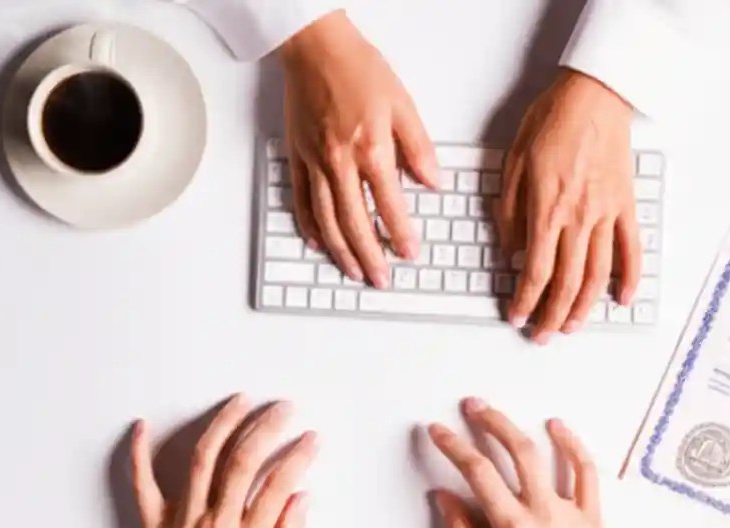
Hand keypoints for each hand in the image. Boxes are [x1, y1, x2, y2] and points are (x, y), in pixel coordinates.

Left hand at [128, 395, 317, 527]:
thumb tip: (301, 495)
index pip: (278, 483)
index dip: (298, 455)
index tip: (312, 438)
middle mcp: (213, 525)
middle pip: (241, 461)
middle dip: (266, 427)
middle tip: (283, 408)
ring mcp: (180, 522)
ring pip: (200, 460)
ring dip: (221, 425)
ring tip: (239, 401)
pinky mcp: (154, 526)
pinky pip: (142, 485)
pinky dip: (138, 454)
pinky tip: (143, 425)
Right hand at [281, 11, 438, 288]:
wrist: (316, 47)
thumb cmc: (359, 70)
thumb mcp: (403, 105)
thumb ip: (419, 148)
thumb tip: (433, 183)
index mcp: (370, 148)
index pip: (389, 204)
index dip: (399, 233)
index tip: (409, 253)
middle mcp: (339, 161)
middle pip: (354, 222)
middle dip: (369, 256)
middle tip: (381, 279)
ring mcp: (314, 162)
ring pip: (326, 219)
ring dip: (340, 251)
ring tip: (354, 271)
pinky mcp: (296, 157)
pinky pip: (300, 200)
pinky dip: (309, 226)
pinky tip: (318, 242)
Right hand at [428, 398, 628, 527]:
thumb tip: (443, 496)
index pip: (477, 473)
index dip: (453, 447)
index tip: (438, 432)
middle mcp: (544, 513)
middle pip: (515, 451)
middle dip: (489, 422)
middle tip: (471, 406)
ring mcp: (572, 513)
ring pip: (547, 456)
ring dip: (522, 428)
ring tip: (502, 413)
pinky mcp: (593, 518)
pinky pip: (588, 473)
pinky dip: (574, 446)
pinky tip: (558, 427)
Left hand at [498, 69, 638, 342]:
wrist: (594, 95)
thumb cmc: (552, 122)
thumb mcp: (513, 163)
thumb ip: (511, 211)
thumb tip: (512, 250)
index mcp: (548, 209)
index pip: (535, 270)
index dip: (526, 299)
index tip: (517, 315)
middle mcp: (579, 218)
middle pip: (566, 281)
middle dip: (552, 315)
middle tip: (542, 335)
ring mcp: (606, 214)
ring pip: (598, 274)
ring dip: (584, 306)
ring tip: (573, 326)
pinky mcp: (625, 206)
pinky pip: (631, 249)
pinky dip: (630, 278)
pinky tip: (622, 299)